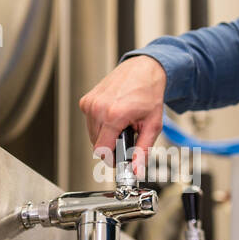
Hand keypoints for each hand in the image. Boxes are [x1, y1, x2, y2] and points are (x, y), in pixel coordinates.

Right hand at [78, 56, 166, 178]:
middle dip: (110, 145)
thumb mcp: (152, 125)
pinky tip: (112, 116)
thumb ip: (143, 150)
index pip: (101, 150)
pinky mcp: (86, 100)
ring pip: (91, 134)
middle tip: (125, 136)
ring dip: (104, 134)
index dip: (111, 158)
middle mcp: (98, 108)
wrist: (143, 69)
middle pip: (96, 144)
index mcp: (113, 115)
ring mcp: (90, 103)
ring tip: (120, 124)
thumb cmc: (149, 93)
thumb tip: (137, 169)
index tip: (119, 158)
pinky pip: (89, 122)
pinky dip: (100, 123)